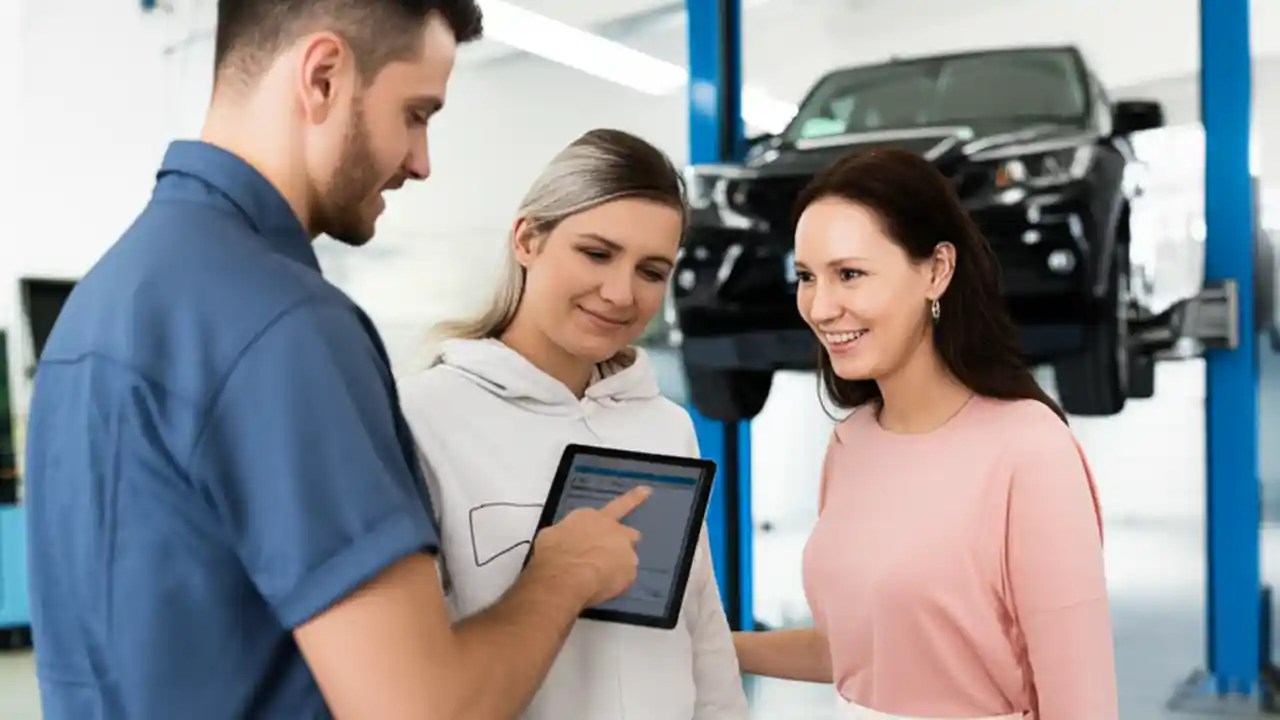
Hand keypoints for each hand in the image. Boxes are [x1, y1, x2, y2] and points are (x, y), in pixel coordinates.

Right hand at [529, 486, 651, 606]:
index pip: (619, 505)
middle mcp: (612, 528)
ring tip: (600, 579)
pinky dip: (615, 584)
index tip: (647, 491)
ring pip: (627, 558)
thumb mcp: (552, 536)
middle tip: (615, 553)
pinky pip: (624, 579)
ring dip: (618, 565)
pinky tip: (600, 589)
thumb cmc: (552, 554)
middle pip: (629, 533)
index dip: (635, 497)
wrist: (564, 575)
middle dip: (625, 540)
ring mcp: (624, 549)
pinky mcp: (630, 570)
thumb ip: (569, 535)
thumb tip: (569, 543)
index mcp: (592, 517)